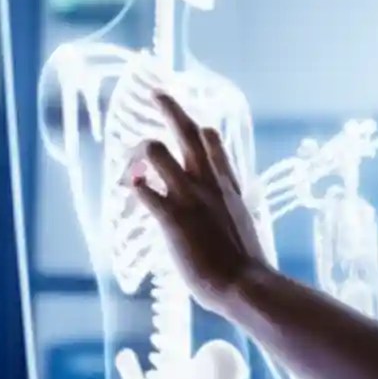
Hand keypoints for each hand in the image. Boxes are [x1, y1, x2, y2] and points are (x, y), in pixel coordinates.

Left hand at [128, 91, 270, 315]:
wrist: (247, 285)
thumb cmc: (246, 265)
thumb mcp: (241, 226)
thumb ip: (228, 213)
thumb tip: (224, 218)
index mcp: (228, 185)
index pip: (213, 142)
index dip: (198, 129)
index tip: (190, 123)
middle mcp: (209, 183)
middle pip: (187, 132)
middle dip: (170, 108)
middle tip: (156, 93)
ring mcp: (190, 198)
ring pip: (158, 152)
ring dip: (141, 151)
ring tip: (131, 163)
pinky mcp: (172, 218)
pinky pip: (144, 190)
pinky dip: (134, 185)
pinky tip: (131, 187)